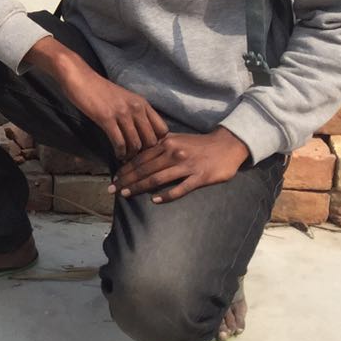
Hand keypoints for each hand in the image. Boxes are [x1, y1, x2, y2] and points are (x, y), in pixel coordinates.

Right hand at [57, 71, 167, 159]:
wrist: (80, 78)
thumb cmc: (100, 90)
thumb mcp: (125, 98)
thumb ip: (136, 112)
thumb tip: (142, 133)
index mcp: (142, 103)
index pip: (162, 129)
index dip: (158, 143)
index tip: (149, 150)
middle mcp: (136, 108)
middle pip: (151, 140)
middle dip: (145, 154)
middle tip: (137, 159)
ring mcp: (122, 113)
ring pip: (136, 144)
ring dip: (131, 156)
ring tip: (126, 159)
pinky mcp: (106, 118)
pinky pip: (119, 142)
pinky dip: (120, 153)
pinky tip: (117, 155)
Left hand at [111, 129, 249, 202]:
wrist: (227, 145)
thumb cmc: (199, 144)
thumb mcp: (176, 139)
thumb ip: (158, 146)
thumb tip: (137, 154)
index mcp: (166, 143)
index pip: (141, 157)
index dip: (125, 169)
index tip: (114, 178)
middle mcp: (174, 153)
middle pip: (145, 168)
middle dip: (127, 180)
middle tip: (113, 190)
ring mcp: (187, 166)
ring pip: (158, 178)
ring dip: (140, 187)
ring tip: (126, 194)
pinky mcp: (200, 177)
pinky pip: (180, 188)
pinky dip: (166, 195)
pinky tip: (155, 200)